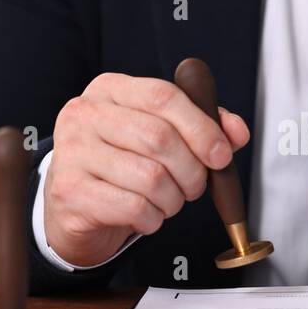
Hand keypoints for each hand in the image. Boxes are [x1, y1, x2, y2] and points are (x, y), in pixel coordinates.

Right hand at [43, 73, 249, 265]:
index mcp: (109, 89)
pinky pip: (133, 207)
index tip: (222, 154)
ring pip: (150, 178)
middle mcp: (84, 114)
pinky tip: (147, 216)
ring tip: (168, 202)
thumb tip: (237, 132)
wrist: (73, 207)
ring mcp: (72, 152)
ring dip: (173, 199)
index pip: (163, 96)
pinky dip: (153, 219)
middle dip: (192, 170)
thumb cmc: (123, 165)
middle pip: (160, 137)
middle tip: (195, 186)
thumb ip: (201, 128)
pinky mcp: (70, 191)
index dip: (201, 126)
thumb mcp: (160, 136)